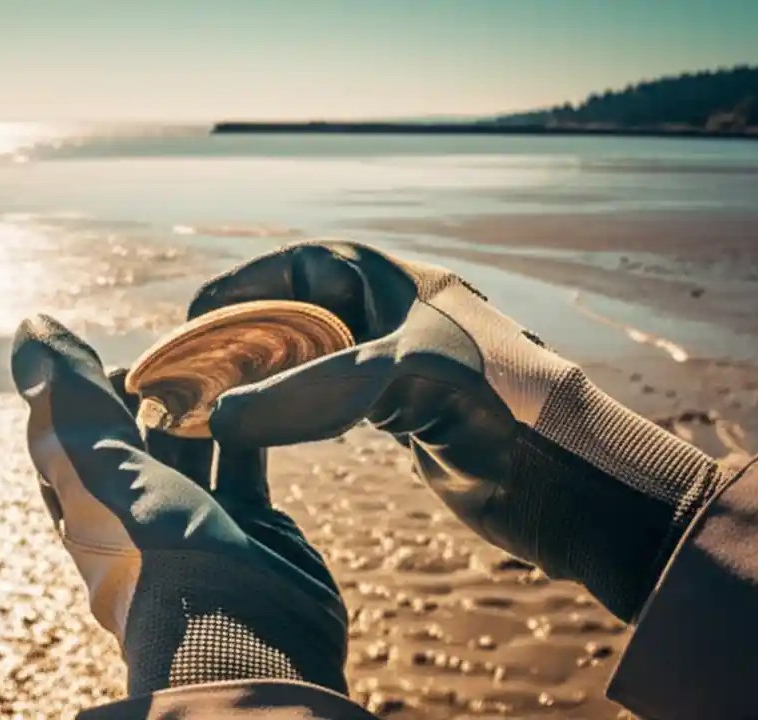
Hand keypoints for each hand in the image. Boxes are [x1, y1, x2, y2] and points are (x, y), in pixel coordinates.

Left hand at [10, 315, 347, 695]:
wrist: (243, 635)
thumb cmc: (155, 554)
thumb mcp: (98, 468)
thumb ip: (67, 400)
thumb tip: (30, 326)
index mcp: (89, 508)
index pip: (76, 438)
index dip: (92, 395)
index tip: (125, 360)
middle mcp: (140, 516)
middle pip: (140, 438)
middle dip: (158, 394)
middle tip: (184, 351)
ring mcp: (200, 522)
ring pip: (197, 447)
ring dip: (206, 405)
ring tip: (223, 361)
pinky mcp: (254, 527)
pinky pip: (247, 465)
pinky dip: (251, 429)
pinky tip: (257, 398)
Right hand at [192, 241, 725, 620]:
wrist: (572, 478)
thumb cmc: (501, 402)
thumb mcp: (396, 379)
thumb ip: (303, 393)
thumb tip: (216, 419)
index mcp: (385, 278)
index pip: (287, 271)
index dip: (232, 295)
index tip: (185, 330)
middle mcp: (383, 313)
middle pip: (287, 317)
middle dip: (236, 345)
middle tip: (186, 383)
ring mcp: (392, 364)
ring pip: (302, 363)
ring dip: (257, 385)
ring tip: (210, 413)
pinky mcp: (400, 413)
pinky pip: (323, 404)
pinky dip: (286, 416)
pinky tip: (261, 437)